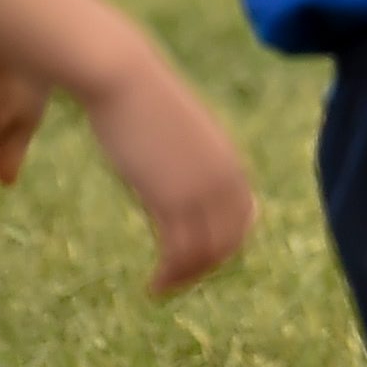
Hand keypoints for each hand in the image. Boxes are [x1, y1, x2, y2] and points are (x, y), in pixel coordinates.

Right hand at [84, 58, 256, 295]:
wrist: (124, 78)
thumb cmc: (141, 100)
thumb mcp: (179, 133)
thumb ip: (191, 159)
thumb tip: (180, 172)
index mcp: (230, 163)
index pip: (243, 219)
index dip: (224, 245)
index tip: (199, 258)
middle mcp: (225, 179)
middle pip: (230, 241)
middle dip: (207, 267)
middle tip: (179, 280)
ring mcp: (201, 190)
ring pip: (206, 253)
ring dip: (186, 277)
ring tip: (163, 287)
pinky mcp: (171, 198)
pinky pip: (179, 252)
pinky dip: (170, 276)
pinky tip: (153, 286)